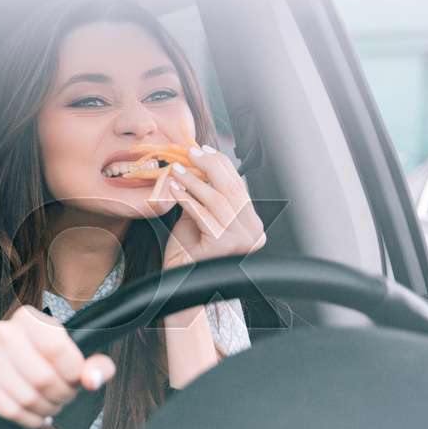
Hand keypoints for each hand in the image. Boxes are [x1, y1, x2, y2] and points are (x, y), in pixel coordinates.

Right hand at [0, 305, 115, 428]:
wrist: (15, 380)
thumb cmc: (51, 367)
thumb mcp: (79, 363)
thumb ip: (98, 367)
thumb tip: (92, 380)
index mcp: (28, 317)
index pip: (57, 349)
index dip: (73, 374)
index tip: (75, 380)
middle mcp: (2, 331)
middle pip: (43, 377)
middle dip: (60, 396)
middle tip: (63, 397)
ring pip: (27, 397)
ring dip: (45, 409)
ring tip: (49, 405)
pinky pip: (9, 409)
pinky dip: (27, 419)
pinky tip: (33, 415)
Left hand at [158, 144, 267, 269]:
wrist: (178, 278)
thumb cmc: (188, 249)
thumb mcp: (200, 215)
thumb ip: (205, 193)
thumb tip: (200, 161)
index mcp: (252, 223)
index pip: (239, 186)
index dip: (221, 164)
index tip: (204, 150)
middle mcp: (254, 232)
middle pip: (231, 189)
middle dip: (210, 166)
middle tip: (190, 153)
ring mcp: (242, 239)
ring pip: (217, 199)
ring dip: (194, 180)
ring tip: (176, 170)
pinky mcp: (224, 244)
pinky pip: (203, 213)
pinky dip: (186, 197)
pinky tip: (173, 187)